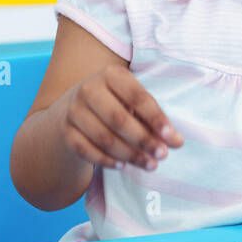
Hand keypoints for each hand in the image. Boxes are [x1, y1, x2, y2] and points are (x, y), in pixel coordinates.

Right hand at [62, 65, 183, 171]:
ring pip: (104, 138)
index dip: (157, 119)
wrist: (73, 112)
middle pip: (119, 119)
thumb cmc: (114, 105)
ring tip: (149, 165)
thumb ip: (153, 119)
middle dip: (144, 140)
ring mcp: (74, 110)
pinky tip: (123, 166)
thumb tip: (175, 141)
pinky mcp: (66, 132)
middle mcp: (89, 89)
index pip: (138, 97)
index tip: (174, 139)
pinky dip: (107, 160)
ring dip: (129, 155)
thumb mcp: (131, 103)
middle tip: (162, 155)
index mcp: (111, 74)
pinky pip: (88, 151)